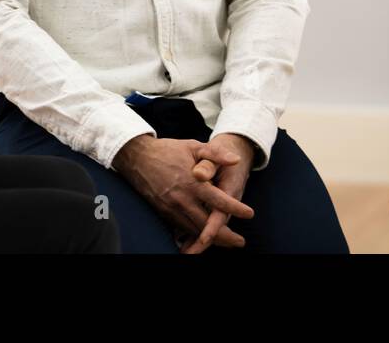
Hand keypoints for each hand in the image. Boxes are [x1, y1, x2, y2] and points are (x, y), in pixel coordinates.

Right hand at [113, 135, 252, 248]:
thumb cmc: (169, 150)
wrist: (138, 158)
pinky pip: (181, 228)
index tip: (250, 214)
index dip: (235, 208)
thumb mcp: (194, 146)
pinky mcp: (164, 212)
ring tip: (227, 242)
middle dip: (225, 236)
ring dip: (211, 239)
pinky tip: (204, 238)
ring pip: (194, 230)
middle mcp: (182, 199)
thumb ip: (216, 153)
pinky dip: (194, 235)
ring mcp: (171, 208)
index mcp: (193, 182)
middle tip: (240, 242)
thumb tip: (236, 160)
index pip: (218, 200)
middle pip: (207, 224)